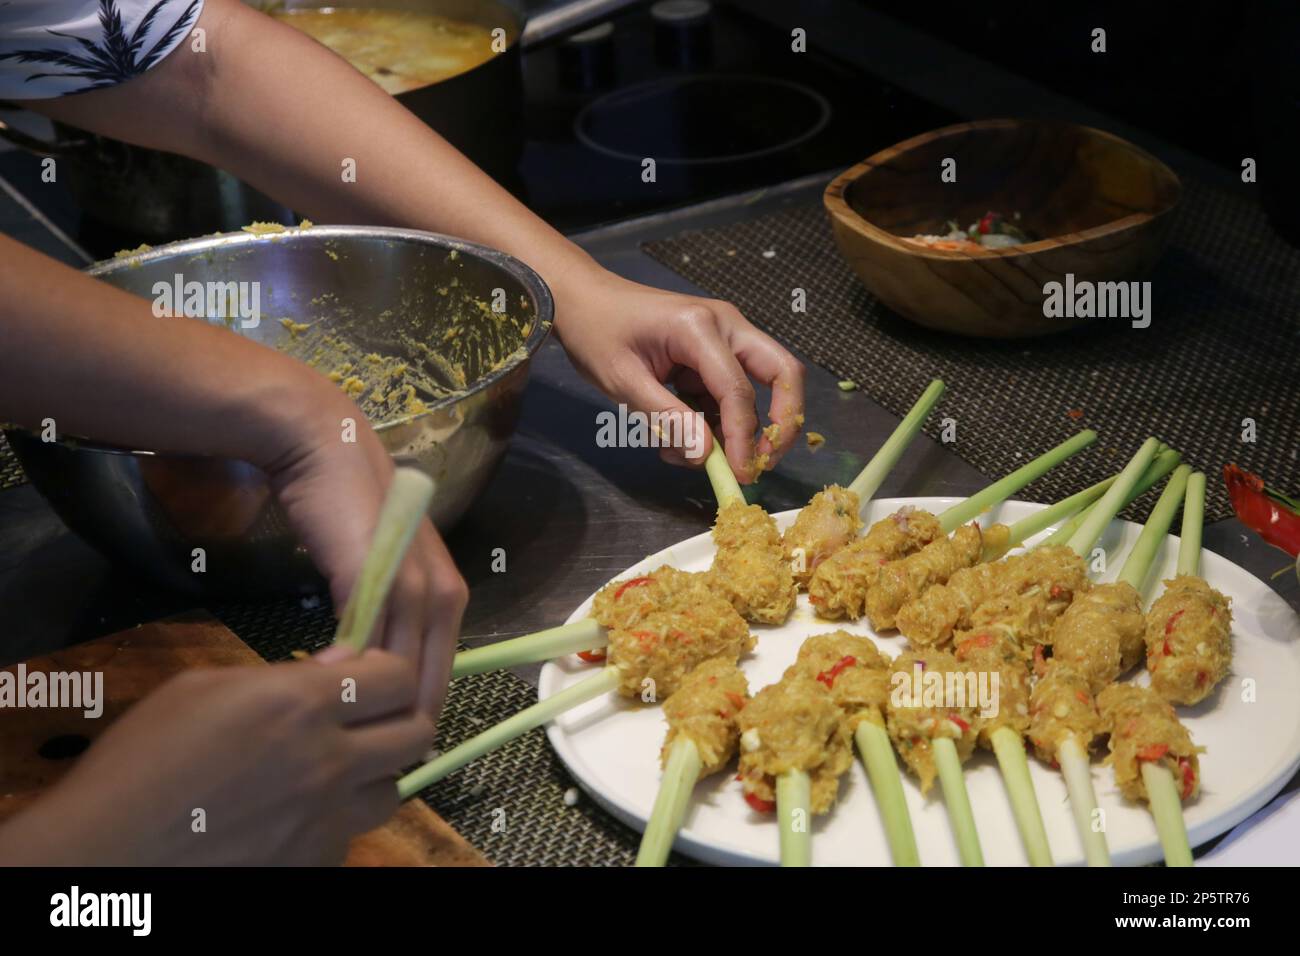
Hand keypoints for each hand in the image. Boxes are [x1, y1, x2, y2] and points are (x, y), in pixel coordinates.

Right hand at [0, 650, 431, 865]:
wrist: (108, 853)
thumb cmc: (141, 760)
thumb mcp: (203, 689)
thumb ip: (282, 676)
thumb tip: (339, 665)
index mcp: (301, 704)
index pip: (398, 676)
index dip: (388, 671)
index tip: (367, 674)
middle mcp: (330, 761)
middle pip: (417, 733)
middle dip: (397, 719)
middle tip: (367, 718)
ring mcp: (327, 819)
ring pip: (394, 789)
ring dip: (374, 774)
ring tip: (333, 768)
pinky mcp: (317, 862)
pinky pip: (352, 833)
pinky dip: (336, 820)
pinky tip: (297, 813)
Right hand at [258, 376, 467, 717]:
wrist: (324, 450)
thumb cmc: (345, 511)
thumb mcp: (376, 574)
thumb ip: (381, 618)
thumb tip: (369, 672)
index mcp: (448, 599)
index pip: (439, 680)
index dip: (410, 718)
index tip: (378, 749)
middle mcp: (444, 597)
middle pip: (428, 687)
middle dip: (395, 727)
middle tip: (356, 759)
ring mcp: (415, 588)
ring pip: (400, 673)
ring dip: (369, 708)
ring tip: (335, 737)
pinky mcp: (378, 578)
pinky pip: (367, 643)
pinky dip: (346, 674)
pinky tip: (320, 691)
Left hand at [552, 269, 805, 482]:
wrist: (582, 300)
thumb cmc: (596, 333)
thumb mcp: (625, 383)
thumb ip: (669, 419)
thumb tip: (706, 456)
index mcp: (700, 327)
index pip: (738, 390)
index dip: (743, 437)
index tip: (739, 474)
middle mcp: (726, 326)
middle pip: (782, 373)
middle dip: (781, 422)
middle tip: (762, 463)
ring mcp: (724, 337)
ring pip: (755, 389)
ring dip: (733, 429)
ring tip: (688, 454)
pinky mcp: (713, 353)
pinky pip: (728, 394)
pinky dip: (713, 422)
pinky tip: (679, 437)